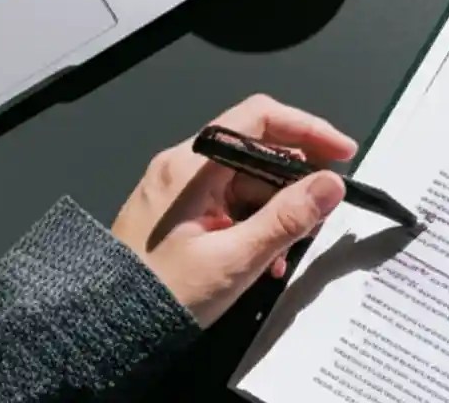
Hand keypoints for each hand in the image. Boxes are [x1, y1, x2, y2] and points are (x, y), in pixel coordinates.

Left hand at [111, 94, 356, 327]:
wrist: (105, 330)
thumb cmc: (163, 293)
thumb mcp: (234, 259)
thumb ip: (286, 219)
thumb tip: (330, 184)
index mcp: (189, 165)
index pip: (257, 118)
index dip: (306, 129)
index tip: (343, 152)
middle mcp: (182, 167)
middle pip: (255, 151)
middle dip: (294, 181)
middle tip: (322, 213)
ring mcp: (178, 191)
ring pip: (245, 182)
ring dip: (276, 211)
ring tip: (288, 251)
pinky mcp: (179, 214)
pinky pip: (228, 205)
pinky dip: (254, 225)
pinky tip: (265, 260)